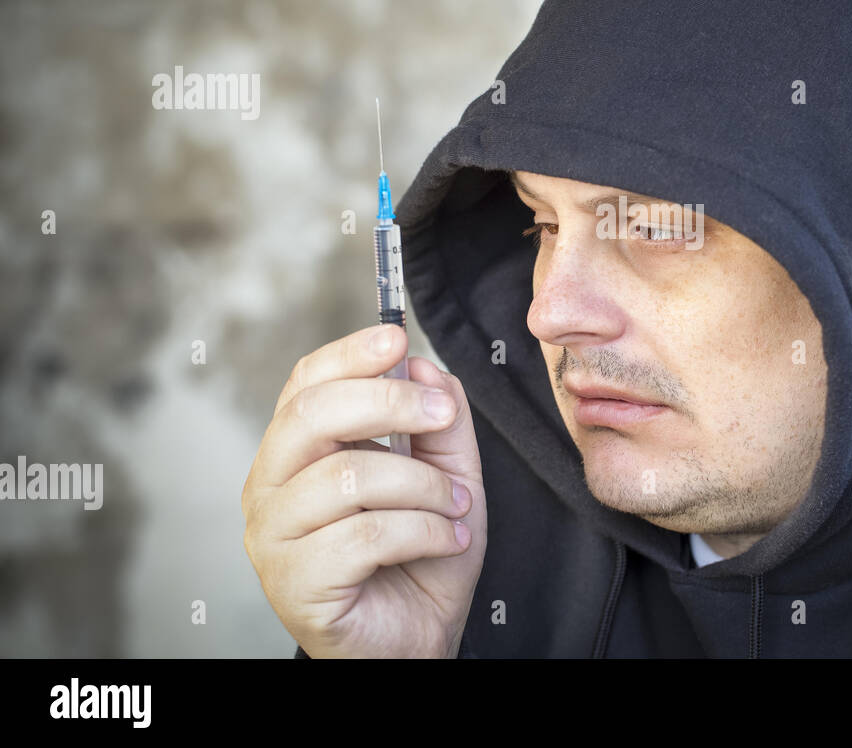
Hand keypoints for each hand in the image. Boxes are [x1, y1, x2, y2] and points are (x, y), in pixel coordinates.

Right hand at [242, 324, 485, 657]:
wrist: (419, 638)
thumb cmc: (422, 556)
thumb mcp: (448, 475)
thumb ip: (438, 421)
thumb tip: (422, 364)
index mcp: (297, 452)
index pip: (305, 384)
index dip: (348, 354)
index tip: (396, 337)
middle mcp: (270, 487)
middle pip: (313, 416)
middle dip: (389, 403)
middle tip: (442, 415)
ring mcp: (273, 537)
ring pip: (347, 477)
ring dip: (423, 487)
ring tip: (457, 508)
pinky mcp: (294, 583)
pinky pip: (365, 534)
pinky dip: (424, 531)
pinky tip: (448, 541)